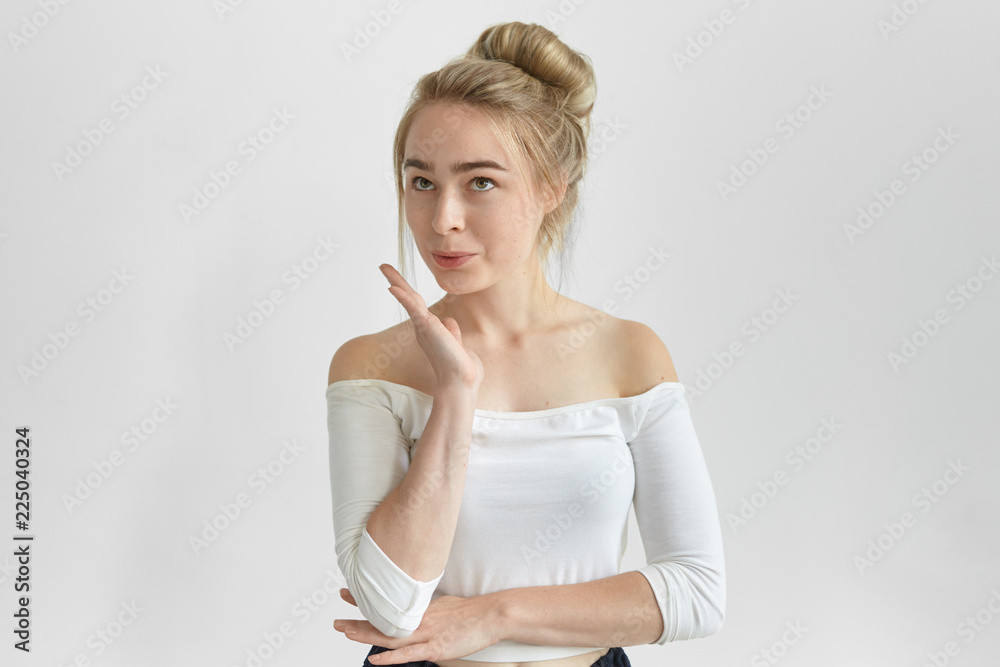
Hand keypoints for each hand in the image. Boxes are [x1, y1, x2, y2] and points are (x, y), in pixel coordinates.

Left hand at [334, 587, 503, 663]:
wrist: (491, 614)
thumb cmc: (471, 612)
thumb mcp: (443, 604)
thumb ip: (427, 610)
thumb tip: (416, 610)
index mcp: (420, 609)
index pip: (387, 604)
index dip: (365, 599)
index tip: (346, 592)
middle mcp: (419, 620)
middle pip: (382, 621)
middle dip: (357, 620)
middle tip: (335, 620)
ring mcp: (426, 634)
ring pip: (389, 636)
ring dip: (365, 634)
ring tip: (344, 631)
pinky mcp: (435, 648)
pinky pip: (408, 655)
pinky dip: (390, 658)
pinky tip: (374, 660)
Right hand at [378, 264, 483, 388]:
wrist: (461, 380)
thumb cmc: (460, 366)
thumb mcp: (456, 343)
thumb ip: (451, 331)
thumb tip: (449, 321)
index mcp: (430, 329)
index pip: (417, 304)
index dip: (407, 291)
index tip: (398, 282)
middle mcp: (423, 326)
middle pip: (409, 298)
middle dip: (396, 281)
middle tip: (383, 266)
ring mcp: (424, 326)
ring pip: (409, 299)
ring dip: (396, 282)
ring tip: (384, 267)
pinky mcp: (427, 327)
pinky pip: (413, 308)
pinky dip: (403, 297)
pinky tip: (392, 287)